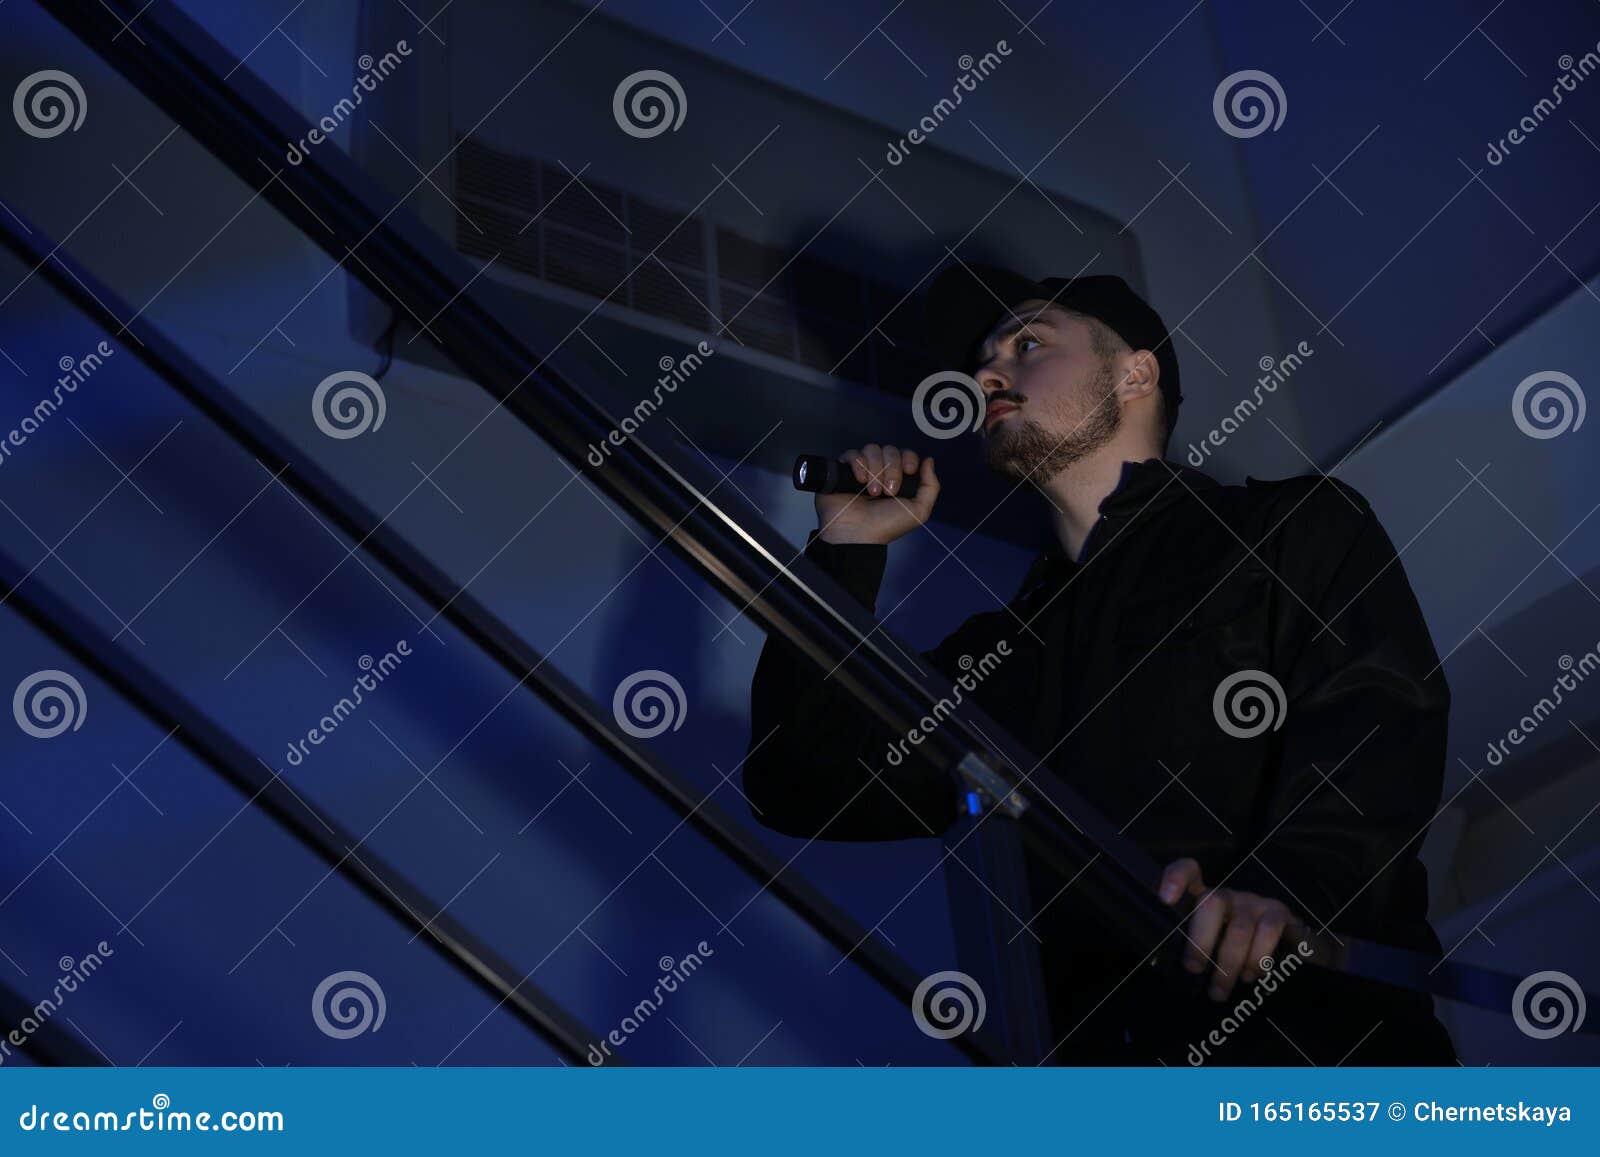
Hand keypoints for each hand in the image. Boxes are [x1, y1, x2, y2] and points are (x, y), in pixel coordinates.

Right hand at [815, 443, 940, 545]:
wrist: (859, 534)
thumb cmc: (887, 525)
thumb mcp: (919, 511)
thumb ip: (931, 486)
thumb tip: (928, 460)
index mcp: (899, 477)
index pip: (906, 453)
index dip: (908, 458)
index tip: (908, 471)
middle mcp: (880, 470)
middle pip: (890, 450)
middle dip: (892, 469)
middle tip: (888, 491)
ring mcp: (862, 469)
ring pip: (872, 449)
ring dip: (875, 469)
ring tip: (872, 492)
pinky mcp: (843, 470)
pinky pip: (852, 454)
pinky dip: (858, 465)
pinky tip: (859, 481)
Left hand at [1157, 857, 1301, 1001]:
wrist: (1283, 950)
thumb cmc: (1231, 951)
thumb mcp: (1207, 947)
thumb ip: (1191, 948)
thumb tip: (1170, 969)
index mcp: (1203, 899)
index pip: (1188, 872)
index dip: (1176, 878)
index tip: (1165, 899)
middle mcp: (1228, 896)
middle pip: (1212, 903)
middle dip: (1201, 941)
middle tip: (1194, 969)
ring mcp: (1254, 902)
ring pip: (1240, 928)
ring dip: (1229, 964)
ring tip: (1220, 990)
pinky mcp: (1279, 913)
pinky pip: (1269, 931)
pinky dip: (1258, 958)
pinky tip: (1252, 975)